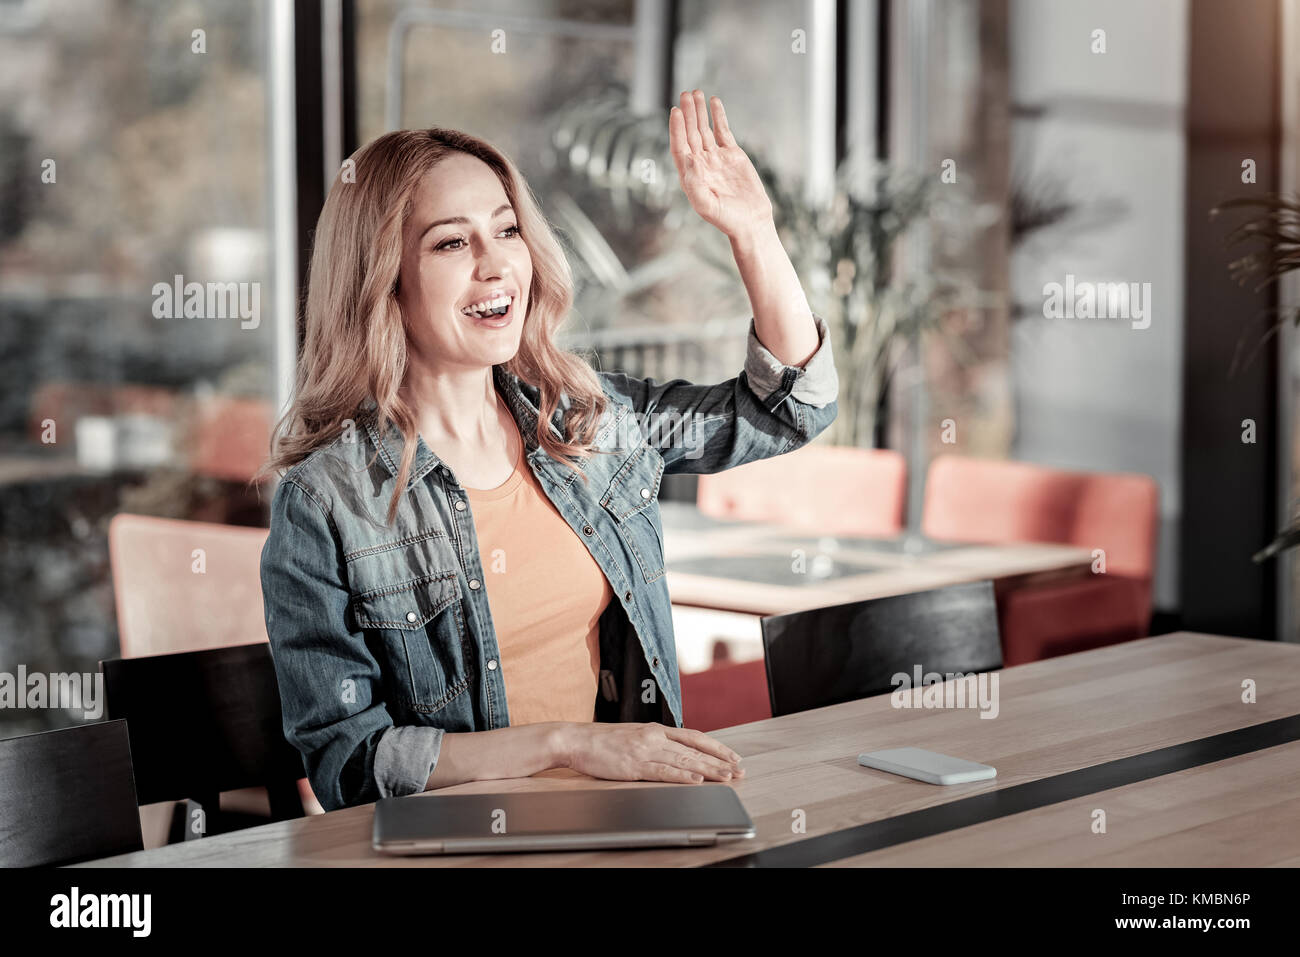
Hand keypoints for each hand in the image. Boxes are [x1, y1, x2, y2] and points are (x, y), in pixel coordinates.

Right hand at [561, 722, 744, 784]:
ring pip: (684, 761)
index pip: (694, 737)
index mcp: (655, 730)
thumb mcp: (633, 735)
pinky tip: (696, 780)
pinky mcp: (633, 765)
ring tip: (726, 777)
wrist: (575, 739)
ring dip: (708, 770)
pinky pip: (662, 771)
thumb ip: (653, 742)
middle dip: (719, 761)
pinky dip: (681, 776)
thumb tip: (674, 752)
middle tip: (739, 770)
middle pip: (694, 750)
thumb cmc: (601, 741)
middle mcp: (654, 737)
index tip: (732, 756)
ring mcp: (644, 750)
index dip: (715, 747)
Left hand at [669, 90, 774, 241]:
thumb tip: (688, 158)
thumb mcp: (707, 206)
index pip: (679, 147)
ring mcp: (716, 158)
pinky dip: (718, 117)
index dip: (677, 129)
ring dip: (699, 112)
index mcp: (690, 175)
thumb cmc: (727, 219)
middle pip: (690, 134)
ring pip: (705, 130)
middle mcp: (700, 164)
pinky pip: (723, 132)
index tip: (676, 112)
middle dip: (688, 114)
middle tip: (685, 94)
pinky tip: (713, 102)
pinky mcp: (733, 155)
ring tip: (694, 92)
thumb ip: (695, 185)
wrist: (751, 221)